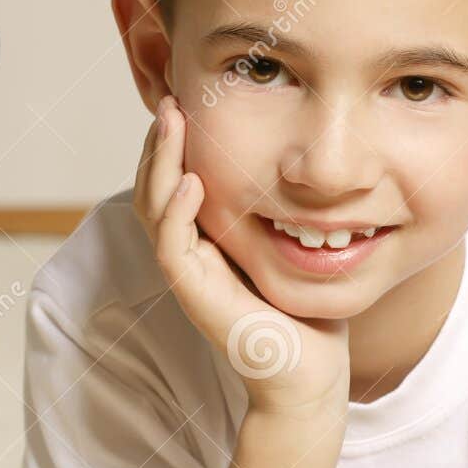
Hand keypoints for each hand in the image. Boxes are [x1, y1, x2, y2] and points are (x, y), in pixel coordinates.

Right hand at [133, 94, 350, 417]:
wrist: (310, 373)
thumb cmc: (309, 312)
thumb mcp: (299, 242)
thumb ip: (291, 205)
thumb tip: (312, 158)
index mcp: (209, 236)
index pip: (178, 176)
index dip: (179, 138)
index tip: (191, 94)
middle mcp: (191, 251)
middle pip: (156, 183)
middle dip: (161, 138)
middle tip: (172, 96)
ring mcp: (188, 273)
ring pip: (155, 207)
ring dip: (160, 161)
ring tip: (171, 119)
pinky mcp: (194, 296)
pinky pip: (173, 246)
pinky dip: (176, 211)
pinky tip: (193, 180)